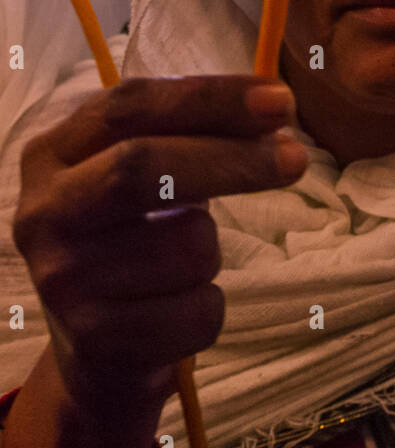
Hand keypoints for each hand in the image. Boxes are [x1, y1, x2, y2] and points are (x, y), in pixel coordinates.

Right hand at [13, 76, 307, 415]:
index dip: (210, 97)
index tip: (282, 100)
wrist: (97, 349)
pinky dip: (209, 307)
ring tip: (184, 265)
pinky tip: (177, 311)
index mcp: (52, 155)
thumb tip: (276, 115)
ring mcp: (63, 280)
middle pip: (142, 166)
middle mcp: (44, 213)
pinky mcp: (96, 340)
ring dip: (213, 252)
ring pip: (187, 246)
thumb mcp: (146, 173)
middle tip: (296, 158)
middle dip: (231, 159)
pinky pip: (198, 311)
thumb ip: (196, 133)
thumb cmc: (135, 239)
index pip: (130, 106)